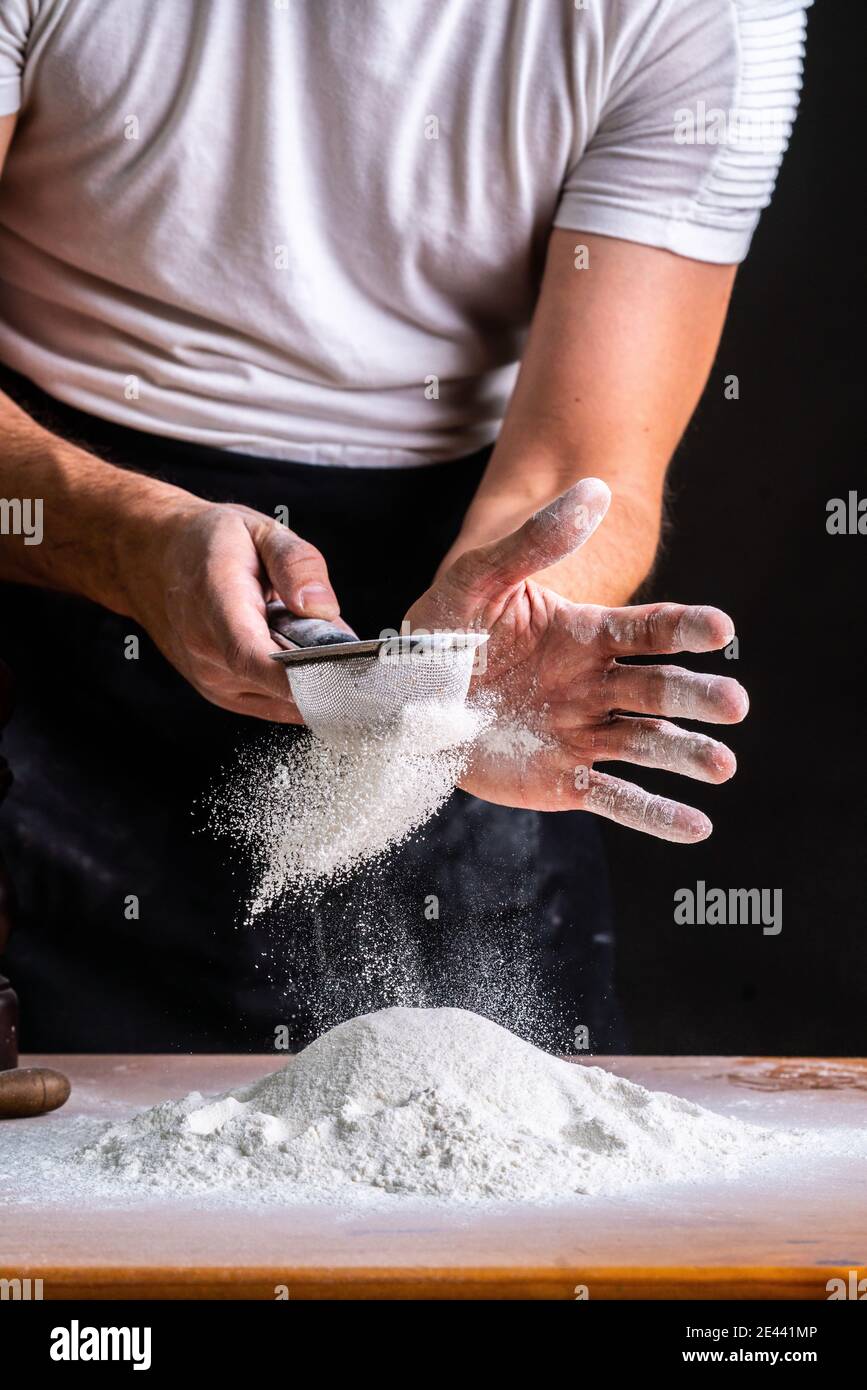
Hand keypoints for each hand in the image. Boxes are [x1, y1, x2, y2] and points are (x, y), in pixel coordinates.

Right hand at [132, 499, 351, 721]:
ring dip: (309, 677)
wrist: (153, 560)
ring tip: (301, 636)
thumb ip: (297, 563)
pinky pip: (274, 704)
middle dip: (325, 670)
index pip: (257, 658)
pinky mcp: (221, 695)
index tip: (347, 675)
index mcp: (218, 605)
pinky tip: (294, 655)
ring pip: (283, 698)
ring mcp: (212, 680)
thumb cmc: (205, 544)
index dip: (304, 675)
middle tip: (343, 641)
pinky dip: (297, 687)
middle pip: (281, 684)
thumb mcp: (259, 530)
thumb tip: (322, 606)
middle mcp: (207, 653)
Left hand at [405, 479, 747, 841]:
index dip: (685, 629)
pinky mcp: (563, 779)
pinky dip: (653, 815)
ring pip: (645, 744)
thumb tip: (592, 489)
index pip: (647, 630)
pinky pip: (614, 797)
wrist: (404, 696)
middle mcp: (594, 685)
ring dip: (685, 755)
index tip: (720, 629)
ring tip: (720, 766)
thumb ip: (534, 542)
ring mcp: (582, 734)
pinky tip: (695, 827)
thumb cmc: (443, 630)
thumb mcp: (478, 578)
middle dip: (697, 697)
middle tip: (733, 705)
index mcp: (584, 635)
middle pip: (657, 689)